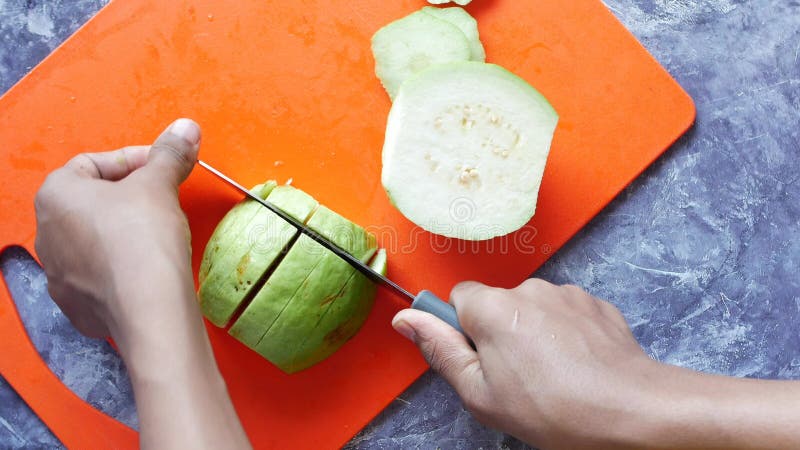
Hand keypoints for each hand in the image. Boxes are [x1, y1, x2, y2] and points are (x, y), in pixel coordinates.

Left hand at [35, 119, 199, 341]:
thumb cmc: (143, 234)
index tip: (165, 169)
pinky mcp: (75, 307)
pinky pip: (97, 278)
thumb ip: (170, 154)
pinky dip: (119, 270)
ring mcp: (57, 275)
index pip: (93, 163)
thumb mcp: (159, 184)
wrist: (148, 307)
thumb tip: (186, 127)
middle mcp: (45, 233)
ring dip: (121, 234)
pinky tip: (146, 271)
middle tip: (163, 200)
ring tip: (157, 238)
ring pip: (92, 242)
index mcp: (55, 194)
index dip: (134, 160)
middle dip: (127, 198)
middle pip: (91, 203)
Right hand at [392, 279, 656, 448]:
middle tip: (515, 378)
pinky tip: (575, 365)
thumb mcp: (480, 393)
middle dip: (499, 334)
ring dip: (533, 334)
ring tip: (552, 376)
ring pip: (532, 310)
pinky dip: (564, 334)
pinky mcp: (593, 303)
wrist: (630, 409)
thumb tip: (406, 320)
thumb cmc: (554, 409)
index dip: (462, 330)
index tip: (476, 358)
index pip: (458, 298)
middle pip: (496, 305)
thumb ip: (439, 350)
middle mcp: (527, 289)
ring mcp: (565, 293)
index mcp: (492, 308)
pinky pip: (564, 313)